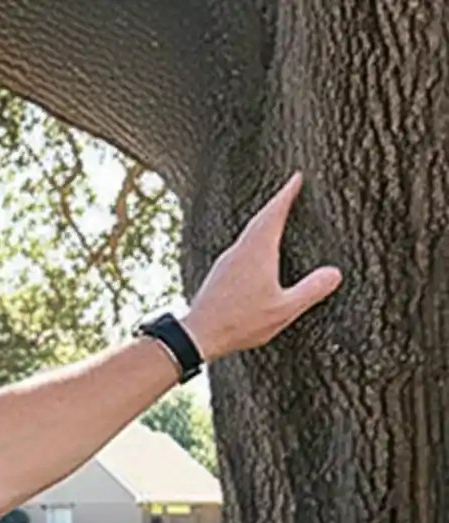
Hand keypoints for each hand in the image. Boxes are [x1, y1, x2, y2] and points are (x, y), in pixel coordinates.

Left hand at [180, 172, 342, 360]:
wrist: (199, 334)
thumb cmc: (240, 321)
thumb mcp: (283, 309)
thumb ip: (309, 290)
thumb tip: (334, 272)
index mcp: (256, 252)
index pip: (274, 214)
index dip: (286, 194)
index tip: (297, 177)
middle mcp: (239, 251)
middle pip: (260, 219)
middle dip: (277, 203)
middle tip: (290, 189)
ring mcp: (227, 261)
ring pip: (249, 233)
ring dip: (264, 220)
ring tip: (277, 216)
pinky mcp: (220, 273)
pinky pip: (242, 246)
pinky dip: (255, 238)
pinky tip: (258, 250)